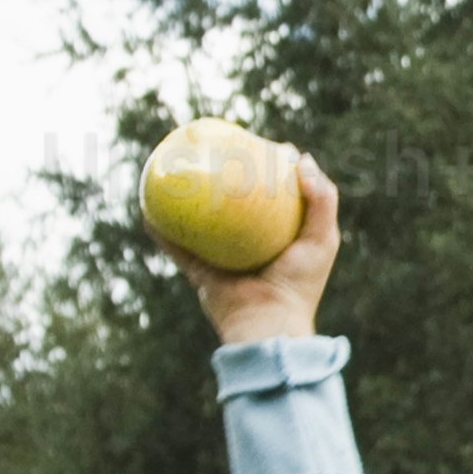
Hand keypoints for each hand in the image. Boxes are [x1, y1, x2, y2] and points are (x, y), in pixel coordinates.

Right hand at [176, 154, 341, 343]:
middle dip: (228, 179)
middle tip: (222, 151)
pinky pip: (178, 250)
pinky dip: (162, 233)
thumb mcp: (322, 239)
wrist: (268, 326)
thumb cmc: (299, 284)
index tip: (268, 147)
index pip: (279, 197)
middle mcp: (251, 246)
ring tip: (179, 174)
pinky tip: (149, 212)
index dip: (274, 170)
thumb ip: (323, 199)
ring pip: (202, 224)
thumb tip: (302, 160)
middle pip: (237, 206)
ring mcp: (225, 260)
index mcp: (281, 238)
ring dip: (189, 202)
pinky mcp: (203, 275)